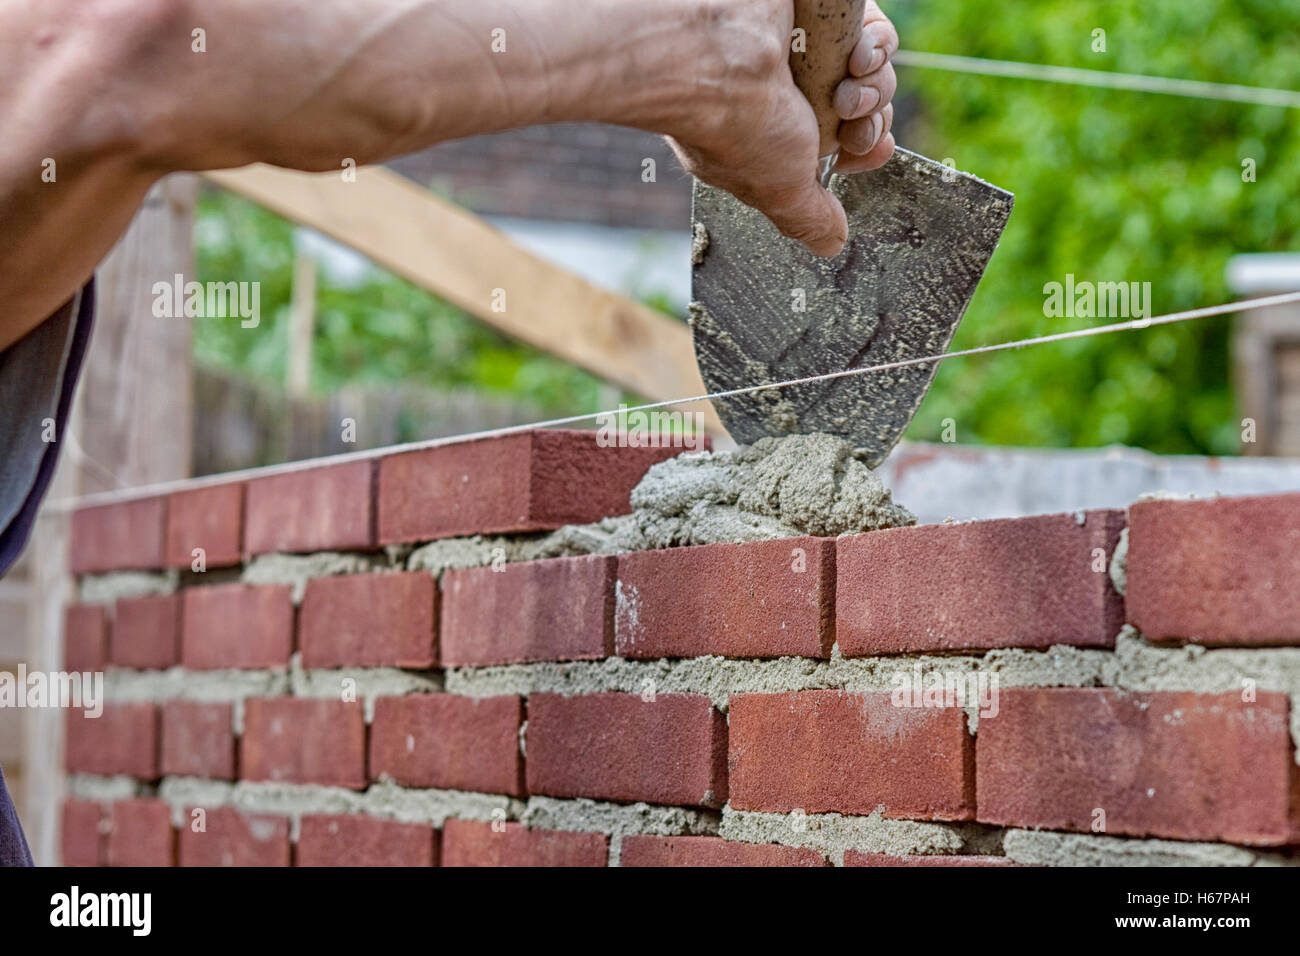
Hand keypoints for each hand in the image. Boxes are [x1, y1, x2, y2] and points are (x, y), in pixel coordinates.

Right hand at [665, 0, 897, 257]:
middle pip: (867, 107)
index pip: (843, 142)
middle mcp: (792, 91)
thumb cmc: (735, 126)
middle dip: (869, 120)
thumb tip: (831, 244)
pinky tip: (855, 52)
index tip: (872, 148)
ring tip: (846, 87)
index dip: (865, 146)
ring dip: (873, 84)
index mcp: (776, 133)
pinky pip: (876, 30)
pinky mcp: (820, 16)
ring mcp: (807, 51)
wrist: (716, 57)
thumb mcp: (778, 190)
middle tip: (850, 118)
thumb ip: (807, 217)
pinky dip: (876, 43)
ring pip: (876, 71)